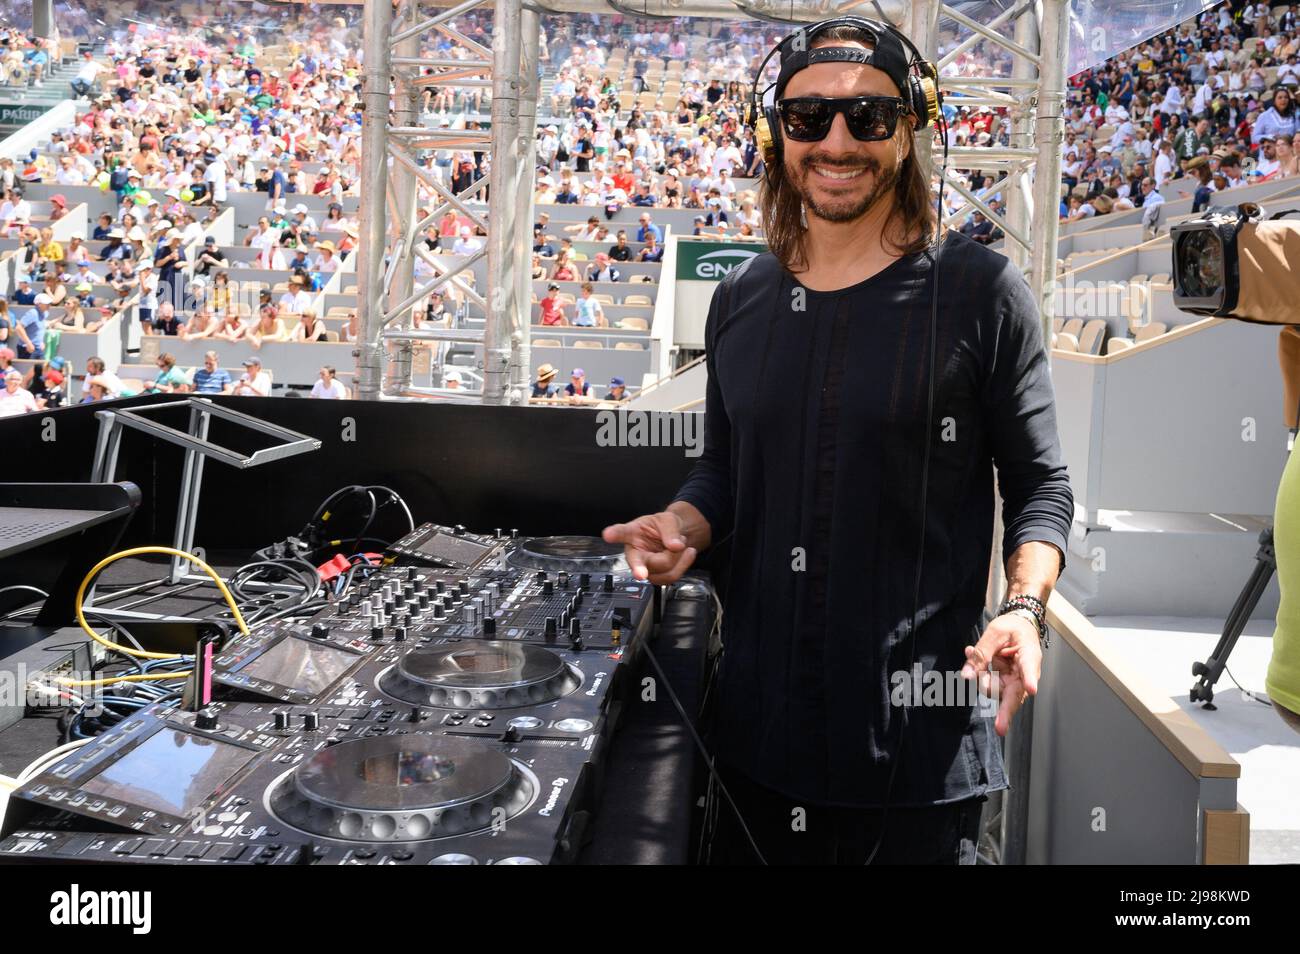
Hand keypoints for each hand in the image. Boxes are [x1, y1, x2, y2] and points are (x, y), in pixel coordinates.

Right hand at [602, 511, 696, 584]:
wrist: (674, 537)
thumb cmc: (664, 527)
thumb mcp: (668, 520)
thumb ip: (671, 531)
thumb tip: (675, 546)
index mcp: (632, 533)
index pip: (621, 533)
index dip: (614, 534)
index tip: (607, 534)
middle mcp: (634, 553)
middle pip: (648, 563)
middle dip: (669, 555)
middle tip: (679, 544)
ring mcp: (645, 568)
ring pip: (663, 573)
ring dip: (679, 559)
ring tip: (681, 545)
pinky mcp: (656, 576)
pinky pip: (672, 576)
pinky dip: (683, 564)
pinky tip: (686, 553)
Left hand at [960, 612, 1042, 737]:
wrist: (1019, 626)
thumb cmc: (1011, 627)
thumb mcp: (995, 632)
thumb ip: (982, 652)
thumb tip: (966, 676)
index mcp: (1029, 654)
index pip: (1029, 668)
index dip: (1030, 679)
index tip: (1031, 689)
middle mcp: (1025, 674)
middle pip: (1015, 695)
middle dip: (1006, 712)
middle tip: (1000, 729)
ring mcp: (1014, 681)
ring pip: (995, 691)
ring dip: (979, 677)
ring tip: (971, 650)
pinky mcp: (1004, 683)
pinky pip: (987, 685)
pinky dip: (977, 674)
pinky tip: (971, 653)